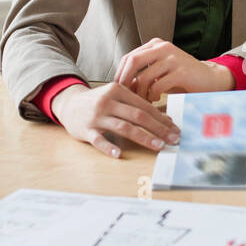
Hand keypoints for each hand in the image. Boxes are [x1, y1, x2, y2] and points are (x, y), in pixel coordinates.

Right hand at [51, 81, 179, 158]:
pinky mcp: (86, 130)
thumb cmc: (99, 102)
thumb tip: (166, 120)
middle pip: (138, 116)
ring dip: (143, 137)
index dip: (162, 119)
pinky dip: (108, 147)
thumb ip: (138, 106)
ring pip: (123, 127)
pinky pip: (98, 140)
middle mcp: (108, 102)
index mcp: (118, 91)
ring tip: (158, 146)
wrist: (69, 103)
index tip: (176, 130)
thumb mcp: (117, 97)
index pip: (145, 106)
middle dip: (159, 129)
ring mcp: (96, 116)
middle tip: (173, 140)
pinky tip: (118, 154)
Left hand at [115, 39, 234, 99]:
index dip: (120, 74)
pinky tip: (156, 99)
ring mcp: (173, 58)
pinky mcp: (181, 71)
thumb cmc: (182, 77)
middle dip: (124, 80)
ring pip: (144, 76)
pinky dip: (152, 96)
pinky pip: (158, 85)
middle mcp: (163, 47)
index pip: (129, 57)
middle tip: (124, 96)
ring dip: (140, 93)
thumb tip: (121, 86)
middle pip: (133, 61)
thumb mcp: (160, 72)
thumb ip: (142, 74)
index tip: (116, 89)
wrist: (209, 79)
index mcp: (156, 45)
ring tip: (143, 101)